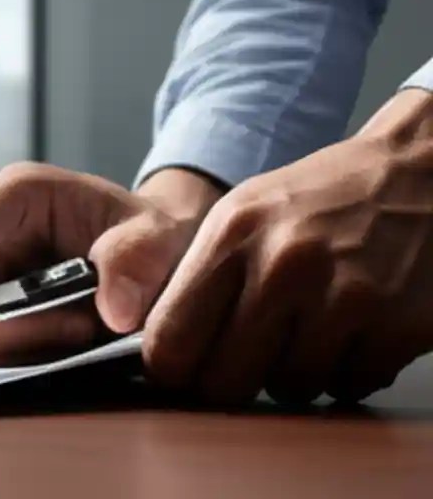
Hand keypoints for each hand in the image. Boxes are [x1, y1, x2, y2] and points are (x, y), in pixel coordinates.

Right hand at [0, 163, 216, 365]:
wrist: (157, 254)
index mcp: (15, 196)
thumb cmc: (151, 233)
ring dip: (8, 343)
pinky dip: (14, 353)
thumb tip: (113, 311)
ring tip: (76, 330)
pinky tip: (61, 341)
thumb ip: (137, 263)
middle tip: (61, 332)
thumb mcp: (158, 238)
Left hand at [144, 89, 432, 403]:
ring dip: (294, 372)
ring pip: (289, 387)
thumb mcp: (244, 214)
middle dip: (231, 380)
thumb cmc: (323, 199)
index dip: (174, 368)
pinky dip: (346, 370)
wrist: (419, 172)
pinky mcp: (397, 325)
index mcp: (233, 235)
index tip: (184, 369)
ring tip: (310, 328)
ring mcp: (344, 297)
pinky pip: (347, 385)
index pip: (171, 340)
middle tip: (246, 360)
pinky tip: (353, 329)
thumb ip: (199, 276)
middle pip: (225, 380)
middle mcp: (283, 265)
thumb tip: (154, 344)